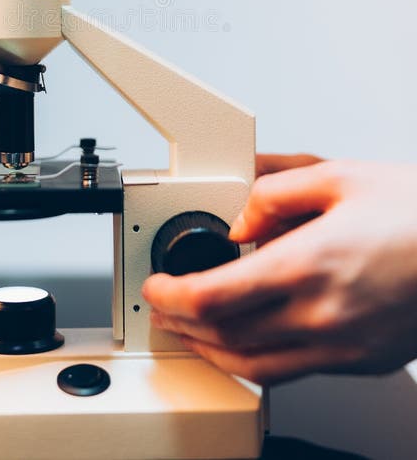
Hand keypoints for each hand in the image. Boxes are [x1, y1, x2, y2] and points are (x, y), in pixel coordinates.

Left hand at [143, 158, 416, 384]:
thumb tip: (240, 219)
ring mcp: (344, 346)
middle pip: (226, 336)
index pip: (216, 296)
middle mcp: (323, 314)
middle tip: (163, 307)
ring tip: (191, 332)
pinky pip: (293, 372)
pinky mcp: (362, 361)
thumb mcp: (339, 176)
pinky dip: (254, 360)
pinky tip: (248, 341)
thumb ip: (276, 193)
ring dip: (211, 351)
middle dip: (181, 323)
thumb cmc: (416, 214)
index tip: (156, 287)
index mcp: (310, 263)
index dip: (172, 295)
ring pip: (255, 366)